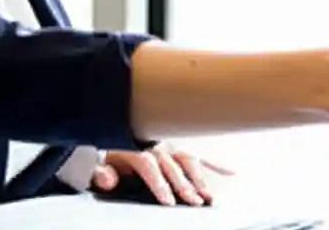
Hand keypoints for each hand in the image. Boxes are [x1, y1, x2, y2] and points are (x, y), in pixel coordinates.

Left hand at [92, 143, 233, 206]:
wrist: (115, 127)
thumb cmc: (108, 151)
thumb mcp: (97, 162)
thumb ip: (101, 172)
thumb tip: (109, 179)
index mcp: (136, 148)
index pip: (150, 165)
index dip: (159, 183)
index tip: (168, 201)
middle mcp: (156, 144)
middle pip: (174, 164)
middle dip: (185, 184)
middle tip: (195, 201)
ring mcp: (170, 144)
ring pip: (189, 159)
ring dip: (201, 177)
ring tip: (209, 195)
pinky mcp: (178, 147)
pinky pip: (199, 154)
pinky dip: (216, 163)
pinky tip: (231, 172)